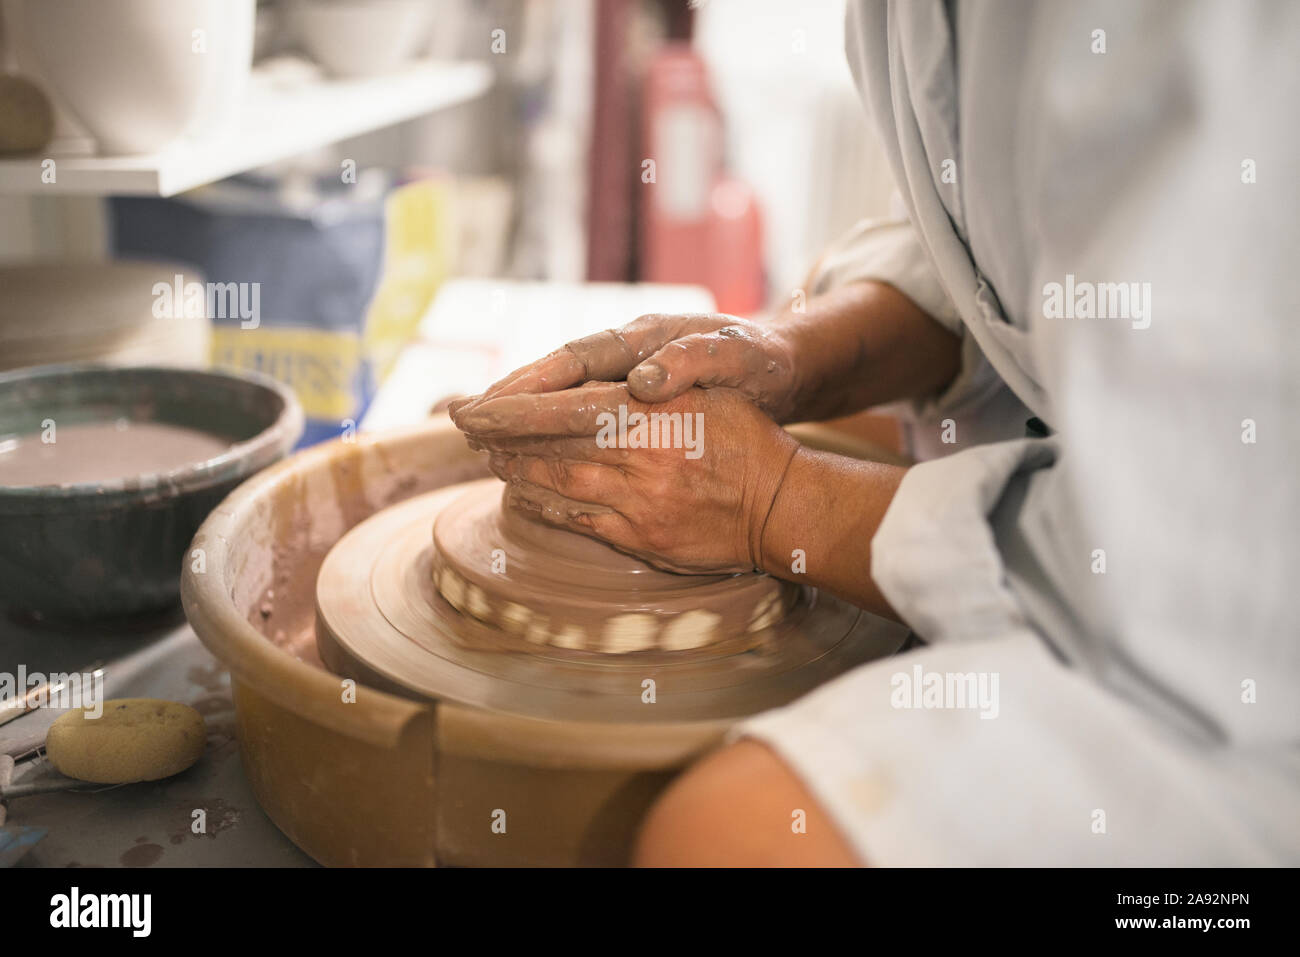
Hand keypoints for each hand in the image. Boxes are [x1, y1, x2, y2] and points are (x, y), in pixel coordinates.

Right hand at [448, 312, 802, 429]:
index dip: (529, 385)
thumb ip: (692, 364)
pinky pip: (579, 408)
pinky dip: (550, 424)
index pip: (571, 361)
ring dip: (521, 411)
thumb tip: (643, 381)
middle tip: (462, 421)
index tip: (491, 407)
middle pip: (553, 374)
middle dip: (507, 397)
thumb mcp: (738, 358)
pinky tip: (530, 446)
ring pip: (561, 392)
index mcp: (642, 337)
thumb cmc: (760, 360)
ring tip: (481, 435)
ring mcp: (626, 370)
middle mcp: (624, 350)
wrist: (785, 361)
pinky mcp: (633, 394)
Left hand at [467, 383, 798, 574]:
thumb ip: (654, 385)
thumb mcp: (704, 396)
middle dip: (498, 439)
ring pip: (555, 486)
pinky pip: (576, 522)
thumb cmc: (746, 441)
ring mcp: (636, 505)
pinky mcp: (640, 539)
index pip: (560, 409)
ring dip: (513, 471)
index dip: (508, 410)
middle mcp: (637, 461)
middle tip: (465, 428)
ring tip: (487, 456)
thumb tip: (611, 382)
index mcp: (649, 418)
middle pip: (547, 449)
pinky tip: (521, 495)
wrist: (781, 507)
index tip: (470, 407)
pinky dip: (542, 505)